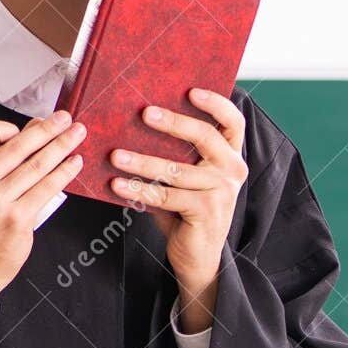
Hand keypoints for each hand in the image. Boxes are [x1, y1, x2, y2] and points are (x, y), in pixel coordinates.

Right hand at [0, 110, 84, 302]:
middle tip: (65, 119)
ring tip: (77, 135)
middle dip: (48, 129)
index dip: (9, 126)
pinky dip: (65, 172)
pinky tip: (74, 163)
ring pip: (37, 165)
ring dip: (62, 146)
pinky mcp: (19, 218)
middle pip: (18, 146)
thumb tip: (30, 134)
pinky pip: (47, 187)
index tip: (27, 127)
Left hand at [110, 87, 246, 329]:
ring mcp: (221, 192)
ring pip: (176, 170)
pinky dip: (138, 190)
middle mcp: (232, 170)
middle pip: (205, 137)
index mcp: (230, 155)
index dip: (215, 103)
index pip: (232, 121)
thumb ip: (177, 154)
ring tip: (114, 155)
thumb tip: (136, 123)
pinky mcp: (205, 212)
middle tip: (144, 113)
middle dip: (173, 123)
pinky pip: (166, 196)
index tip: (191, 90)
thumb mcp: (188, 178)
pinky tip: (117, 184)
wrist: (199, 257)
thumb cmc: (188, 210)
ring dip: (142, 162)